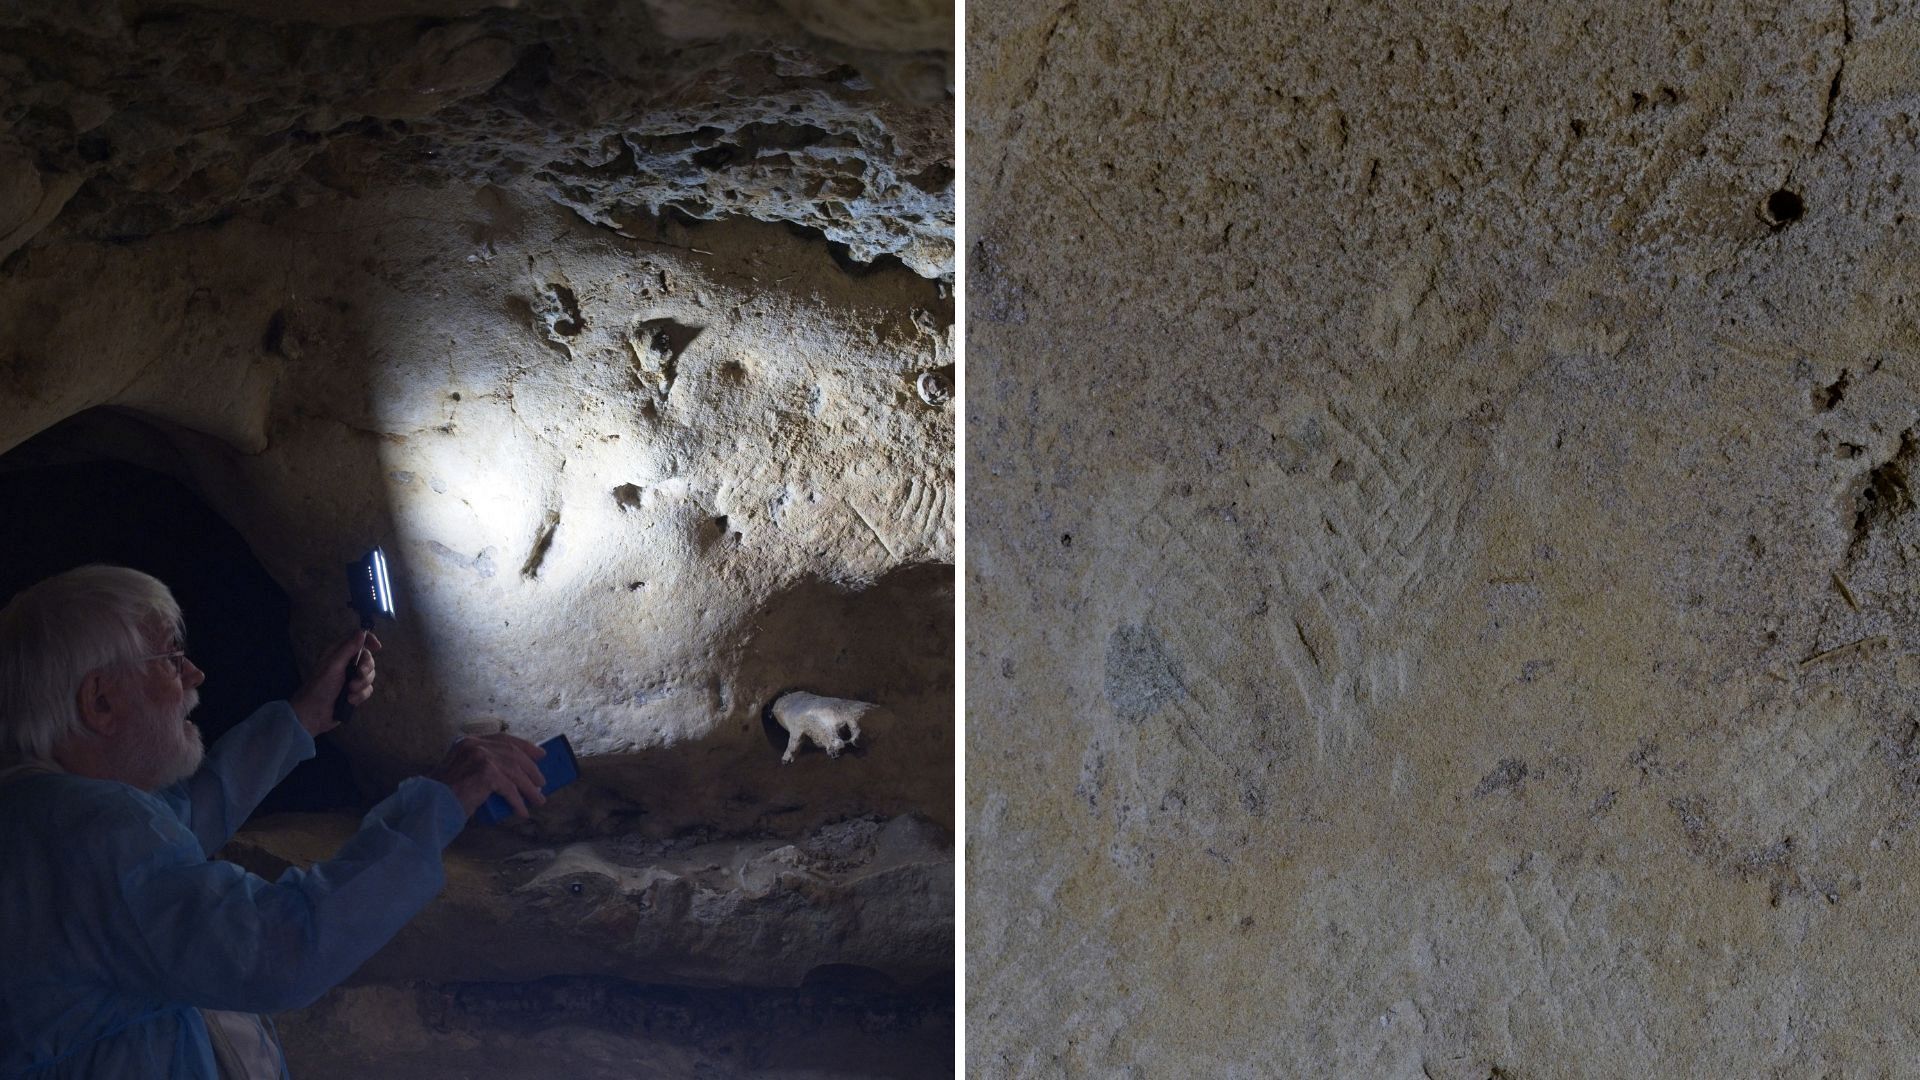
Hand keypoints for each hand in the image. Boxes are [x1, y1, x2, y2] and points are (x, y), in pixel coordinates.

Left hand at [290, 631, 381, 736]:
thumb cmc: (320, 687)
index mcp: (338, 653)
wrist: (313, 713)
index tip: (377, 648)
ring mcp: (351, 679)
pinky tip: (350, 700)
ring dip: (362, 684)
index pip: (358, 640)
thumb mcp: (334, 665)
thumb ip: (348, 648)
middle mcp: (346, 664)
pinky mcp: (355, 693)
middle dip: (366, 668)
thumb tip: (362, 632)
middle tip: (359, 674)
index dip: (369, 641)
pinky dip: (360, 696)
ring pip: (369, 676)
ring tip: (350, 691)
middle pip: (368, 659)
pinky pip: (367, 690)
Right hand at [429, 733, 547, 817]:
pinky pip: (509, 788)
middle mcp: (473, 745)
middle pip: (513, 753)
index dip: (525, 746)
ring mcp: (479, 757)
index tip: (540, 755)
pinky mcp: (485, 772)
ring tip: (539, 799)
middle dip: (531, 768)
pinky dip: (518, 801)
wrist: (429, 806)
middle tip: (542, 782)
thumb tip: (513, 775)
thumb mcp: (462, 773)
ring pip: (515, 771)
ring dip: (530, 788)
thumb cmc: (444, 795)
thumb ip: (480, 767)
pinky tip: (523, 811)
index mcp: (467, 742)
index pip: (503, 739)